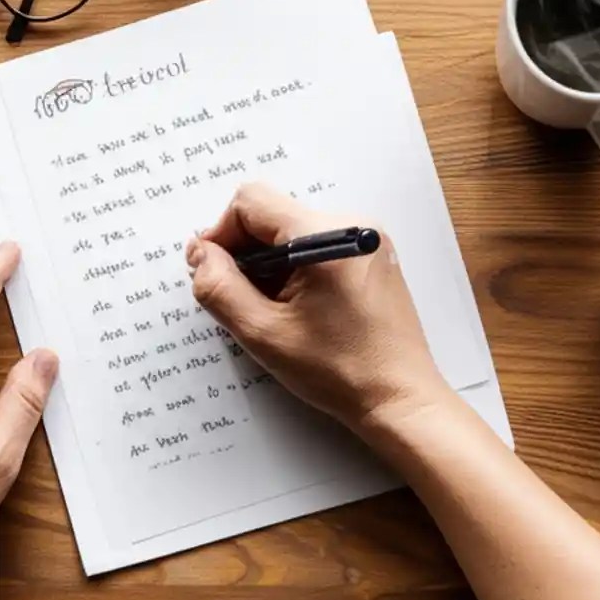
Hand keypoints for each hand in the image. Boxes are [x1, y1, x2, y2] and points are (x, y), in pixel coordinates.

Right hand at [187, 183, 445, 431]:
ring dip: (272, 263)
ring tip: (275, 311)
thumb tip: (200, 253)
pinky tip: (300, 308)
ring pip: (293, 230)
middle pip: (273, 214)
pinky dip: (297, 268)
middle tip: (242, 301)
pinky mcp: (373, 255)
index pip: (252, 201)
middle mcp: (352, 225)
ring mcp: (367, 239)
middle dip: (247, 253)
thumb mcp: (263, 333)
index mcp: (326, 236)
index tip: (213, 273)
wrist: (400, 398)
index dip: (221, 234)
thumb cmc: (339, 371)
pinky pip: (319, 244)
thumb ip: (220, 287)